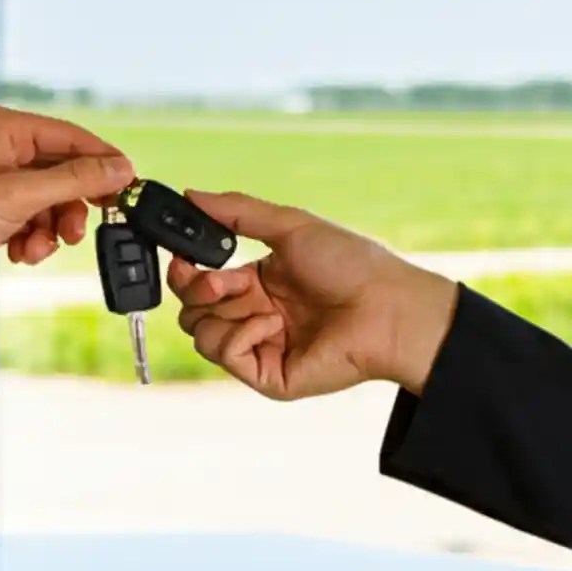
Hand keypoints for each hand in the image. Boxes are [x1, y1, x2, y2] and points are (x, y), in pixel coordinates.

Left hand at [0, 104, 134, 295]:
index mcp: (4, 128)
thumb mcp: (17, 196)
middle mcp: (0, 148)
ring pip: (49, 202)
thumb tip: (119, 168)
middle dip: (71, 206)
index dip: (102, 162)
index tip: (127, 186)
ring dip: (51, 230)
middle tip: (76, 231)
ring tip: (38, 248)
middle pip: (63, 172)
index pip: (71, 137)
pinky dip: (33, 239)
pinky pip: (30, 220)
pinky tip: (20, 253)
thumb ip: (74, 181)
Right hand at [169, 191, 459, 399]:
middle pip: (194, 313)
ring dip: (223, 314)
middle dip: (196, 293)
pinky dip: (241, 335)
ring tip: (262, 306)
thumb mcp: (290, 227)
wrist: (387, 307)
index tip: (184, 258)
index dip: (187, 272)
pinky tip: (272, 324)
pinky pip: (228, 357)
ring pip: (203, 337)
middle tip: (216, 282)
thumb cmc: (351, 265)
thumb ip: (238, 211)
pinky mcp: (269, 376)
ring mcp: (262, 348)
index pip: (203, 283)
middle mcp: (257, 317)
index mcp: (259, 284)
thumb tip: (192, 194)